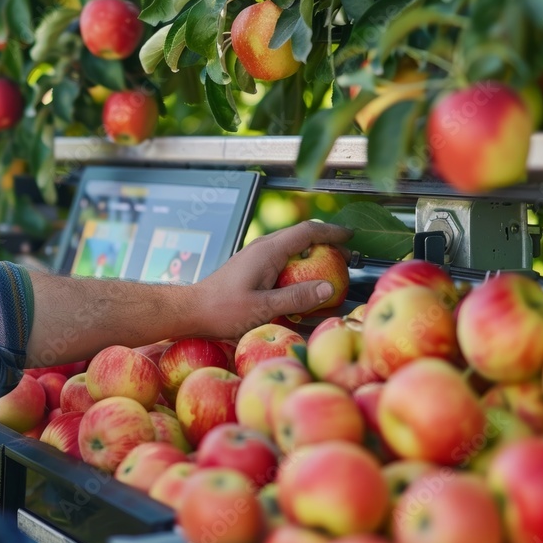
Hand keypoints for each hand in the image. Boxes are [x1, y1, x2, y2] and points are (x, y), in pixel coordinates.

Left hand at [191, 221, 352, 339]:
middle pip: (301, 236)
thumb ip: (296, 297)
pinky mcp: (251, 266)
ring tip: (329, 269)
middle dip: (326, 244)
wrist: (191, 310)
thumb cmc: (222, 309)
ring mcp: (255, 255)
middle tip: (346, 258)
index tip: (350, 236)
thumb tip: (327, 288)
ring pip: (291, 247)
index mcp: (268, 251)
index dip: (332, 232)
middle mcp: (262, 247)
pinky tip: (302, 282)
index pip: (307, 231)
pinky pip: (281, 258)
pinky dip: (297, 264)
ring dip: (312, 254)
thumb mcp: (264, 307)